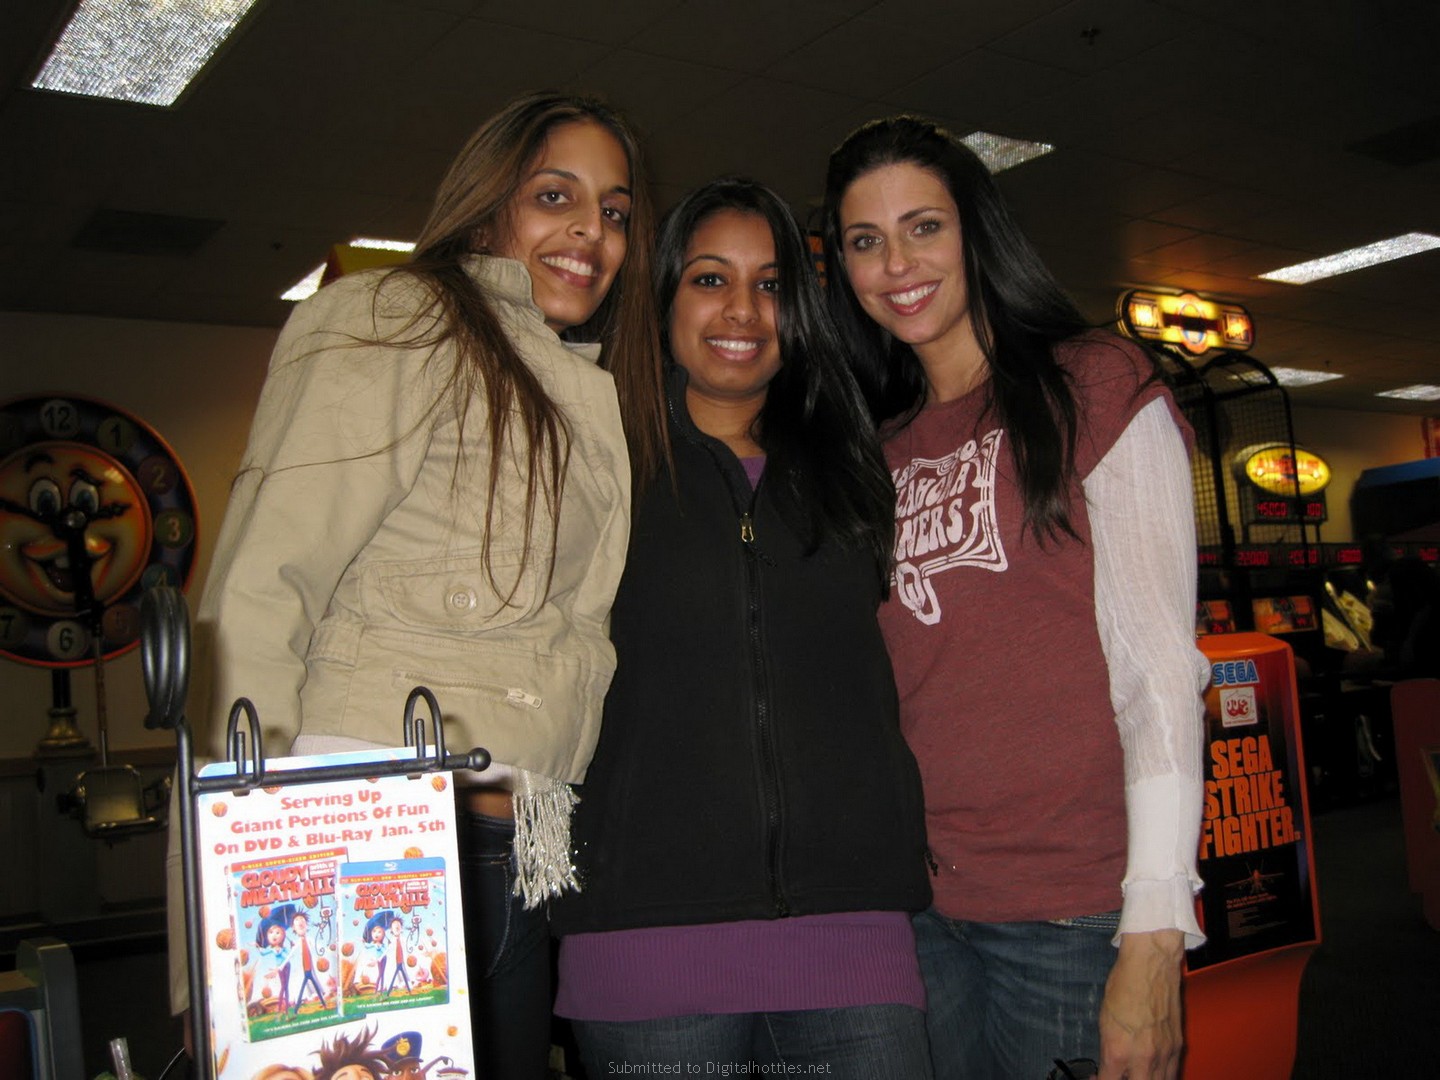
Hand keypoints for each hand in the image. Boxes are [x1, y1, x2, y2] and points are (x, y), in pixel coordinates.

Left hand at [1097, 929, 1183, 1079]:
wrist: (1151, 965)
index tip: (1099, 1078)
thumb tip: (1109, 1064)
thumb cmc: (1124, 985)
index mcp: (1118, 1051)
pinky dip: (1162, 1075)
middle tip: (1118, 1076)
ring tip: (1135, 1074)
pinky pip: (1171, 1072)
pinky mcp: (1177, 1046)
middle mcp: (1143, 1058)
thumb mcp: (1104, 1019)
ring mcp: (1164, 1054)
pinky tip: (1153, 1072)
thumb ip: (1108, 1049)